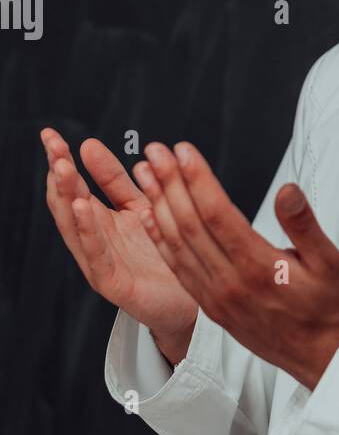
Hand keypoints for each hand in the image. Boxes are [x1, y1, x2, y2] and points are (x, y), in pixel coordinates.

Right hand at [41, 128, 198, 362]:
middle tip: (54, 146)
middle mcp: (94, 242)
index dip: (61, 161)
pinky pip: (96, 255)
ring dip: (67, 197)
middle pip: (68, 204)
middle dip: (60, 175)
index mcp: (99, 222)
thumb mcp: (141, 207)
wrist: (192, 299)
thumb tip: (88, 145)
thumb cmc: (164, 253)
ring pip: (75, 228)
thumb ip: (115, 180)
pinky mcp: (112, 283)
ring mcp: (100, 263)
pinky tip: (82, 206)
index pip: (73, 187)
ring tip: (62, 169)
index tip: (50, 134)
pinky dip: (87, 230)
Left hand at [133, 141, 338, 391]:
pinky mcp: (210, 307)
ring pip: (177, 245)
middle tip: (156, 150)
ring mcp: (216, 298)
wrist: (322, 358)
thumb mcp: (331, 264)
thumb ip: (305, 225)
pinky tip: (149, 216)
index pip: (217, 214)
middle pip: (190, 225)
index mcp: (259, 268)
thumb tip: (286, 190)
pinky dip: (160, 239)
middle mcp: (230, 283)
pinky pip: (178, 268)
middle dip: (170, 183)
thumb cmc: (330, 307)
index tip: (183, 150)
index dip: (197, 179)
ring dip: (158, 205)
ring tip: (146, 172)